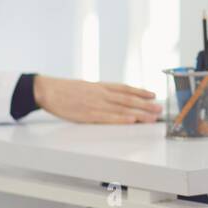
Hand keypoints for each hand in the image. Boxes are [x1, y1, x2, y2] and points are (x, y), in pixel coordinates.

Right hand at [33, 76, 160, 124]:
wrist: (47, 90)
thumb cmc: (65, 90)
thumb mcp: (85, 87)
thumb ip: (100, 91)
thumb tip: (113, 96)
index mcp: (100, 86)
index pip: (125, 88)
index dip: (140, 92)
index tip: (153, 95)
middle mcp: (101, 93)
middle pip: (128, 99)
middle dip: (145, 104)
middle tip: (159, 109)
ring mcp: (95, 104)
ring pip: (122, 108)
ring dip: (139, 113)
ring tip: (152, 116)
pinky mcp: (88, 114)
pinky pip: (108, 117)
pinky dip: (121, 119)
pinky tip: (132, 120)